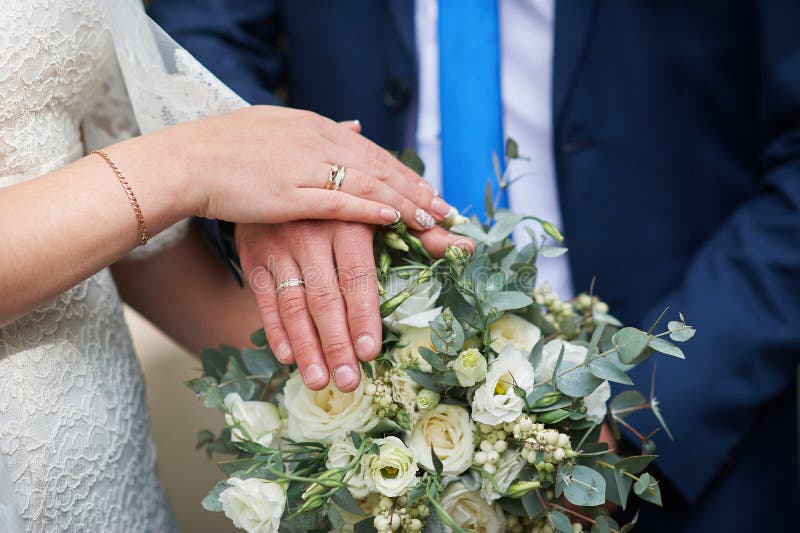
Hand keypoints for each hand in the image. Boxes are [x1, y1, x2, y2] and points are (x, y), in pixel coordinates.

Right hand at [167, 106, 453, 227]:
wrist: (189, 161)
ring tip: (431, 220)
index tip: (430, 192)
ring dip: (403, 203)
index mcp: (316, 128)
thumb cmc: (229, 149)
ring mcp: (304, 168)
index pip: (372, 153)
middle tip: (445, 210)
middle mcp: (316, 143)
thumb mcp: (280, 127)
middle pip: (379, 169)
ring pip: (366, 185)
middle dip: (416, 191)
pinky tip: (393, 219)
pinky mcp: (289, 195)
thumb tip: (354, 126)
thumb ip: (320, 132)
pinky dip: (369, 210)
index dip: (405, 174)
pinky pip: (337, 203)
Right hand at [236, 220, 470, 391]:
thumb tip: (468, 247)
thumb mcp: (382, 206)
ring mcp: (279, 246)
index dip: (363, 316)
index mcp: (348, 221)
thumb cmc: (347, 198)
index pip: (357, 277)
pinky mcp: (255, 255)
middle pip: (324, 298)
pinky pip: (264, 298)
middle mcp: (310, 233)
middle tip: (350, 382)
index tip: (370, 352)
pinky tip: (288, 358)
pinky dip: (274, 330)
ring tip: (321, 382)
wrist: (285, 167)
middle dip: (337, 344)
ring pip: (293, 304)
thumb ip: (423, 232)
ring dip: (307, 347)